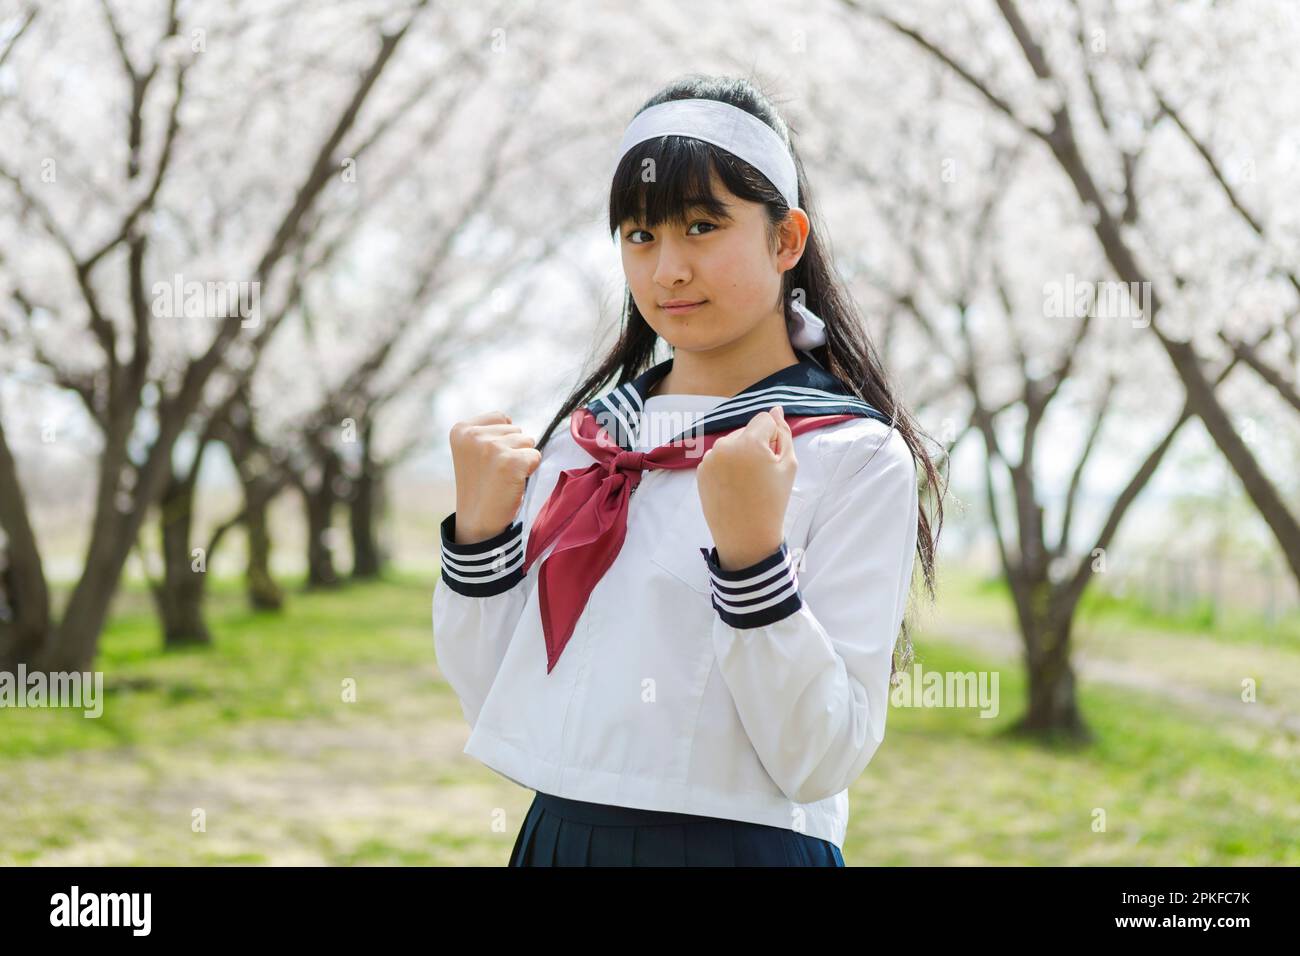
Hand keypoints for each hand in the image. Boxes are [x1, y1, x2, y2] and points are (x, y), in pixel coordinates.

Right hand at [448, 411, 541, 544]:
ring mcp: (492, 448)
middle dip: (512, 449)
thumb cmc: (480, 485)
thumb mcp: (472, 451)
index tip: (488, 461)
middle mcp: (474, 435)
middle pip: (516, 429)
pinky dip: (530, 470)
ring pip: (527, 441)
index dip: (502, 439)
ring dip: (521, 459)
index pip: (501, 417)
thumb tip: (512, 421)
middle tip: (496, 473)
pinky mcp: (511, 462)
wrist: (477, 521)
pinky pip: (536, 456)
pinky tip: (512, 483)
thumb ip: (488, 432)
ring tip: (503, 478)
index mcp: (461, 430)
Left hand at [696, 405, 796, 569]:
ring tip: (747, 483)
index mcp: (747, 442)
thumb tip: (776, 410)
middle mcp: (723, 446)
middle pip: (746, 431)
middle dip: (756, 445)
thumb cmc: (773, 501)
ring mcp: (709, 459)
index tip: (773, 460)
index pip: (764, 420)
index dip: (773, 437)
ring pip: (732, 444)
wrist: (746, 536)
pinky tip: (733, 487)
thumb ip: (783, 433)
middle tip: (761, 476)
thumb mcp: (788, 465)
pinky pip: (719, 458)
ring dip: (741, 455)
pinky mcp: (700, 471)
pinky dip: (727, 467)